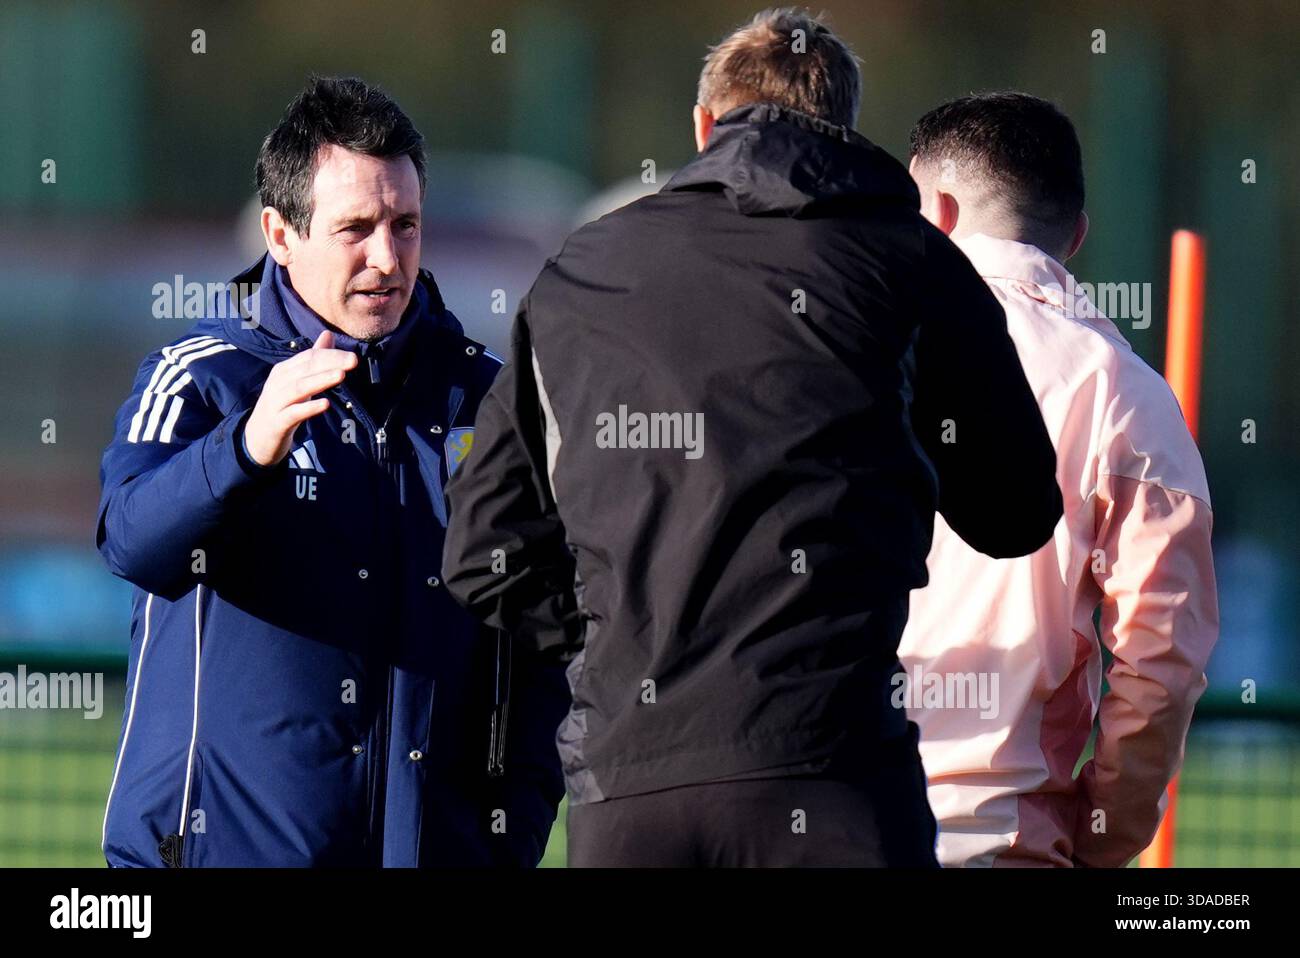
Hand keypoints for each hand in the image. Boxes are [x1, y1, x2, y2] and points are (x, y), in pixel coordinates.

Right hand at [243, 330, 356, 466]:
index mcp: (284, 371)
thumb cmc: (283, 407)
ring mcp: (276, 402)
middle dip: (329, 362)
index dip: (331, 355)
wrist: (257, 439)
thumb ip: (313, 360)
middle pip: (305, 368)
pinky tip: (325, 404)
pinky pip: (293, 413)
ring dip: (320, 380)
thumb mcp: (298, 381)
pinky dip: (308, 408)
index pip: (309, 357)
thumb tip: (328, 334)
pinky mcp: (277, 422)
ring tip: (340, 375)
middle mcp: (278, 383)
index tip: (352, 356)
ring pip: (298, 388)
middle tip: (353, 361)